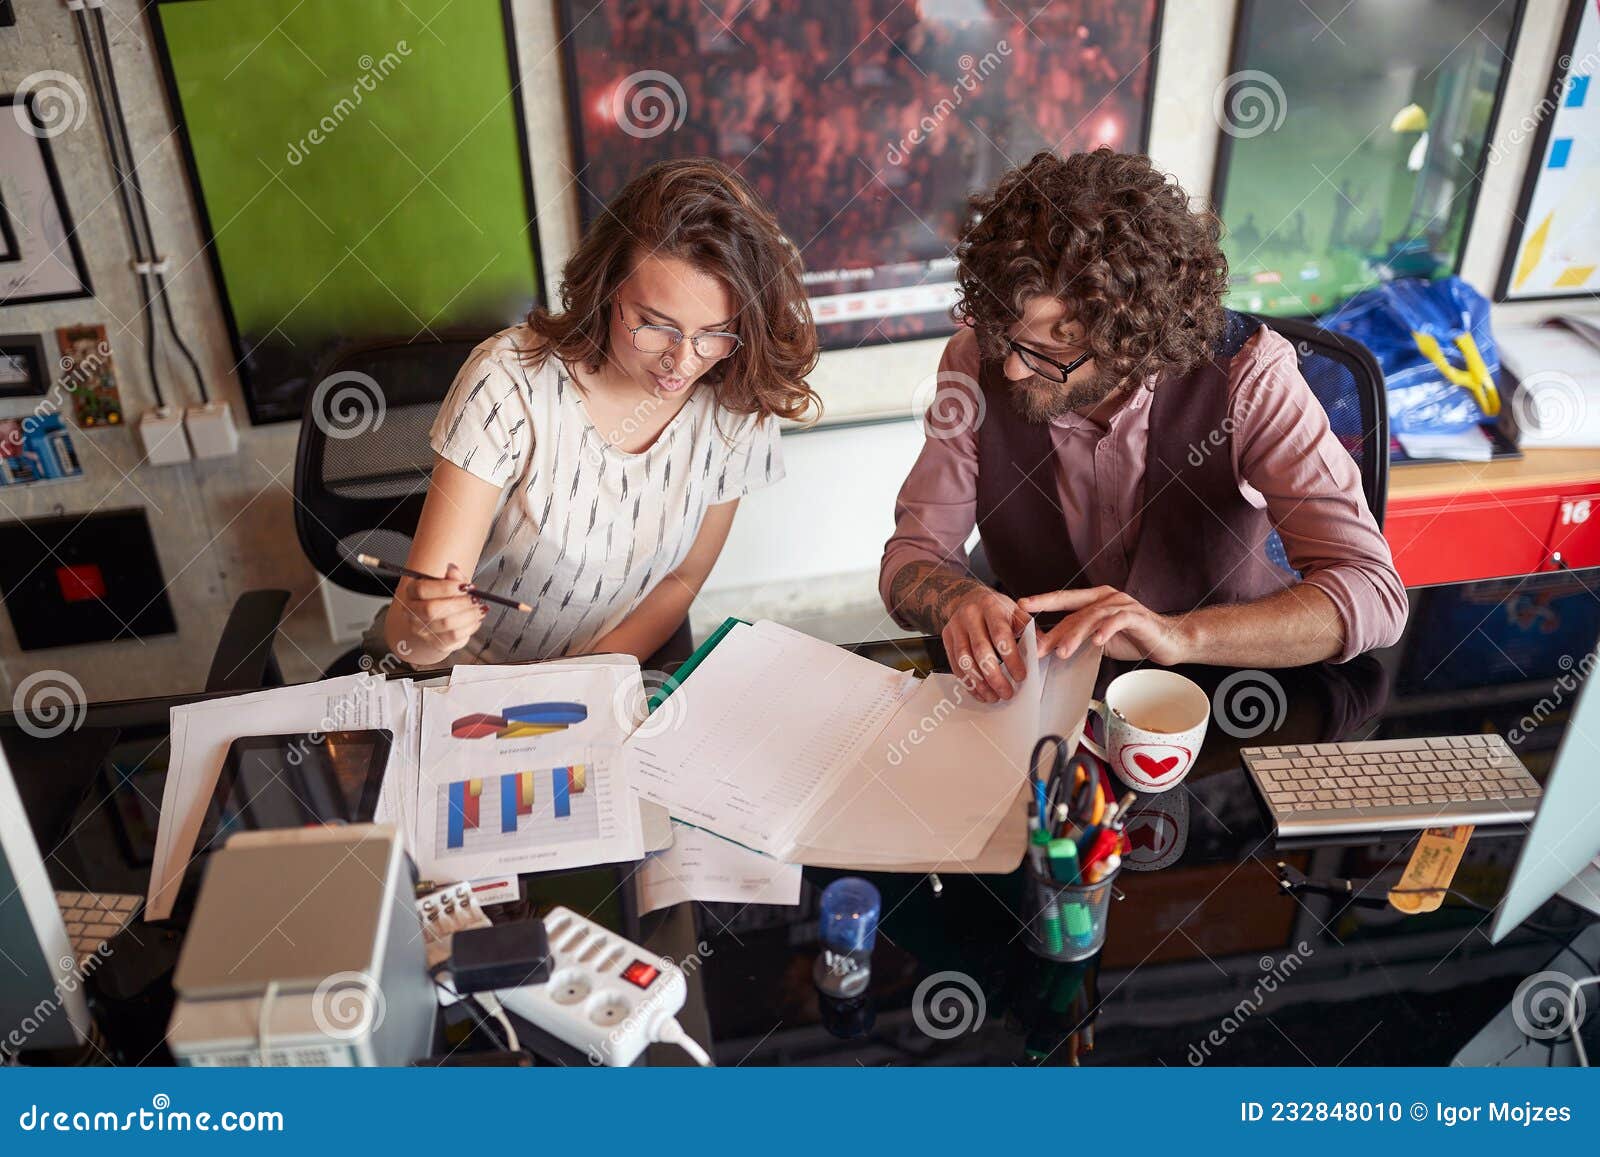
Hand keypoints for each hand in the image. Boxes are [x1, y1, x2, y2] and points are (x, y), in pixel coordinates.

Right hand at [386, 562, 485, 666]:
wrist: (441, 617)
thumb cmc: (444, 597)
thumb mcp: (448, 581)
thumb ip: (452, 575)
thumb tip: (453, 571)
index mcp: (412, 593)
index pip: (422, 589)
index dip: (445, 588)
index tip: (465, 586)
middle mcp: (413, 613)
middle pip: (432, 609)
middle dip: (460, 603)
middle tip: (475, 599)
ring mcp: (423, 631)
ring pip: (446, 625)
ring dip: (469, 615)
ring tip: (479, 608)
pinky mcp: (436, 643)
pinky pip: (455, 637)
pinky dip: (470, 627)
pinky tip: (475, 619)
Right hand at [940, 584, 1030, 702]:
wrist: (968, 598)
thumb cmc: (996, 608)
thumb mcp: (1016, 611)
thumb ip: (1030, 629)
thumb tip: (1043, 649)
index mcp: (991, 606)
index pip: (1001, 635)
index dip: (1011, 659)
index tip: (1021, 676)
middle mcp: (969, 615)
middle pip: (980, 651)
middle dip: (994, 676)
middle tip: (1007, 692)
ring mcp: (955, 627)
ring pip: (965, 661)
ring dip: (980, 683)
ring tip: (993, 696)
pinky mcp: (946, 638)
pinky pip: (955, 665)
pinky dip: (968, 682)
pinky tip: (980, 691)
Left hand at [1019, 586, 1191, 664]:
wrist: (1169, 641)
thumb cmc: (1134, 638)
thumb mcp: (1100, 638)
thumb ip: (1079, 636)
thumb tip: (1049, 646)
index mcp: (1095, 599)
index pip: (1064, 600)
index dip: (1042, 601)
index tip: (1021, 607)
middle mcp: (1106, 597)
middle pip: (1074, 610)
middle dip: (1054, 629)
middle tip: (1037, 645)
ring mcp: (1122, 604)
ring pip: (1092, 617)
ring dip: (1075, 635)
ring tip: (1062, 651)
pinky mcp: (1137, 616)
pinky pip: (1118, 621)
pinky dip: (1106, 630)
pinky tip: (1096, 642)